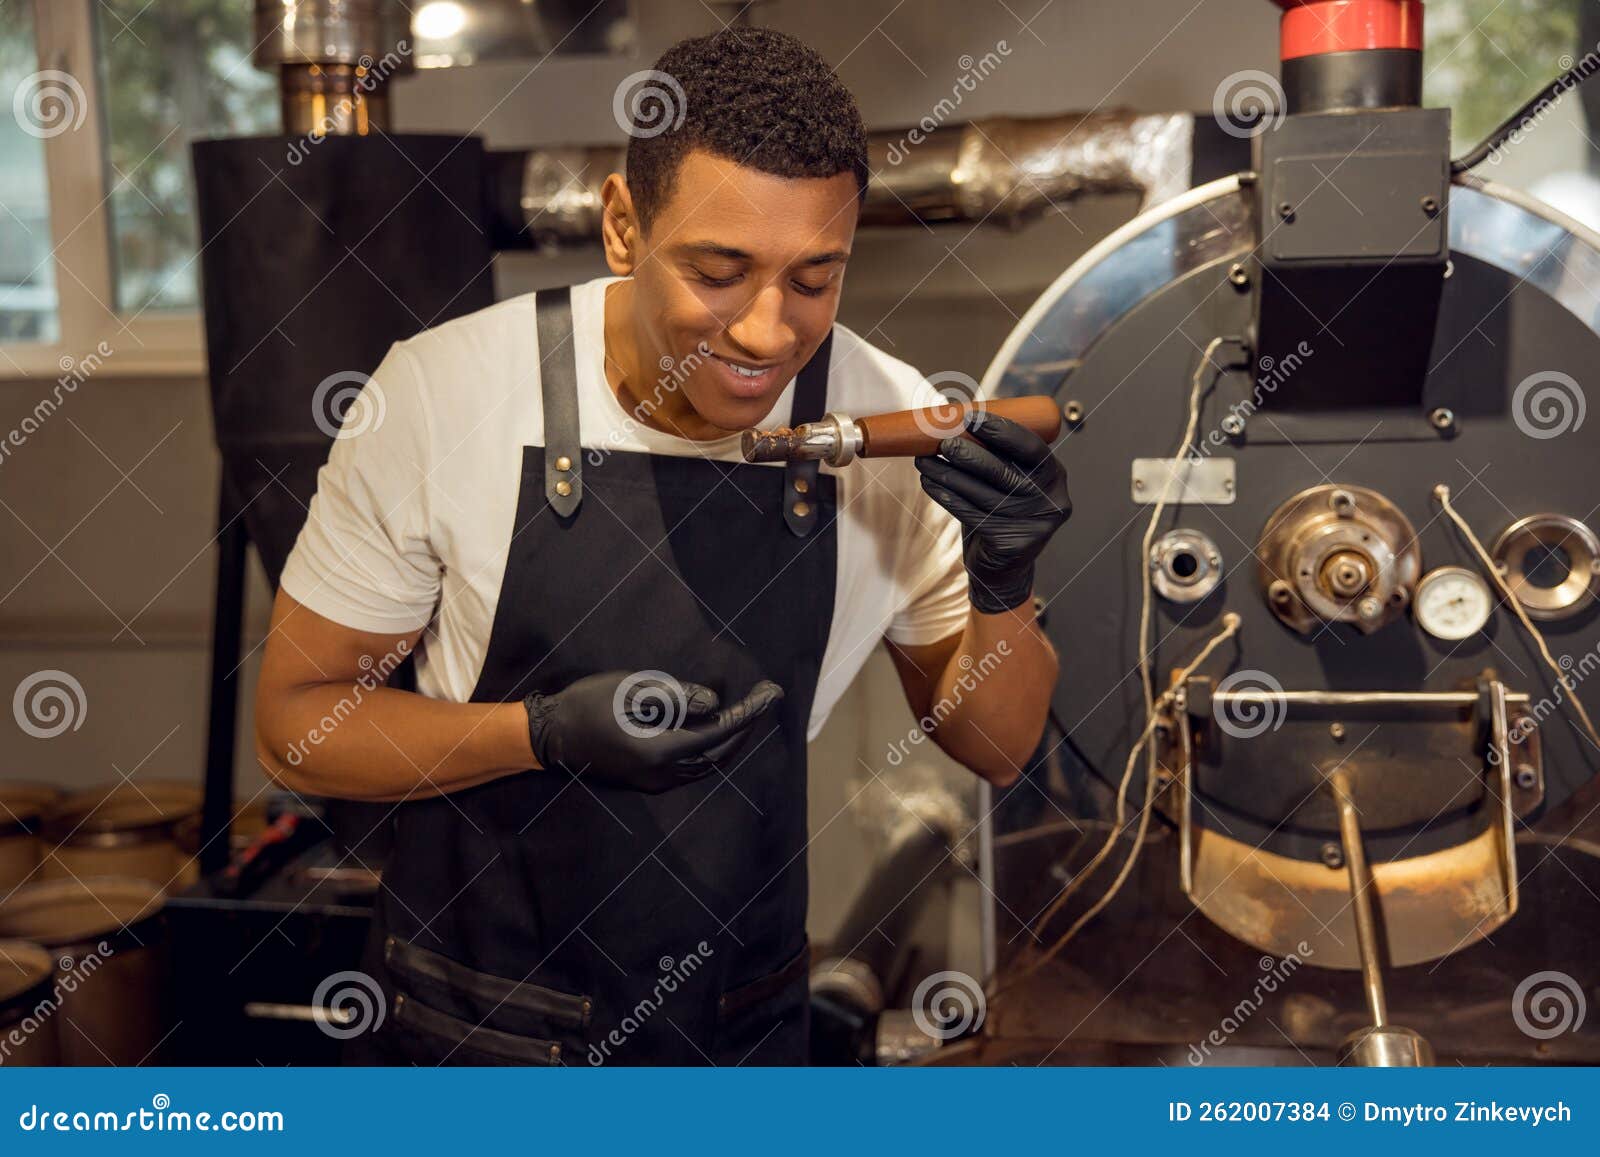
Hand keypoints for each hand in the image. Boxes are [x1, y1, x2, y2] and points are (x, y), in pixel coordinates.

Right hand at [524, 671, 784, 793]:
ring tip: (749, 712)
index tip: (771, 693)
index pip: (718, 732)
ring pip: (708, 764)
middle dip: (747, 726)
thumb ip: (675, 697)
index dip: (748, 713)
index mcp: (659, 751)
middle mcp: (662, 774)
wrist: (551, 735)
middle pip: (719, 753)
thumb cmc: (588, 704)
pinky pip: (693, 768)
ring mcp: (655, 782)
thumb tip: (715, 705)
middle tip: (766, 698)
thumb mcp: (630, 689)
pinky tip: (717, 731)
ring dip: (732, 739)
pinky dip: (713, 749)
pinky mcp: (647, 781)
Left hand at [914, 410, 1070, 614]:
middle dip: (968, 453)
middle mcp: (1051, 499)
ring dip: (947, 474)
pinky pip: (971, 514)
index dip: (1000, 430)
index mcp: (1054, 475)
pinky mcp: (1012, 545)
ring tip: (923, 459)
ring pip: (981, 493)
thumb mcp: (1008, 481)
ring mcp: (1034, 525)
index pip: (1030, 447)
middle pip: (1003, 471)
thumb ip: (995, 455)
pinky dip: (946, 496)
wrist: (1002, 570)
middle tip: (941, 441)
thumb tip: (951, 414)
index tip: (970, 417)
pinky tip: (929, 482)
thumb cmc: (1001, 513)